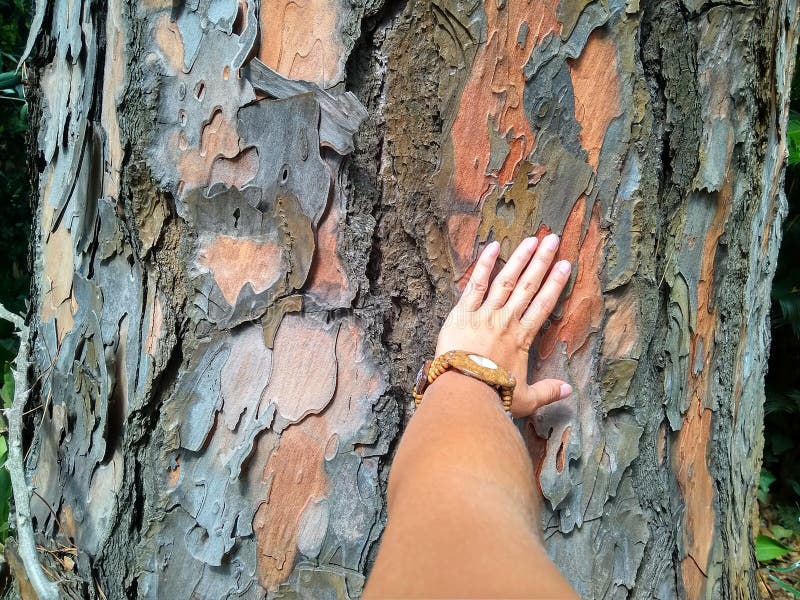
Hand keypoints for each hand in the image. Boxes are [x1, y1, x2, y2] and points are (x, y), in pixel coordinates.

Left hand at [435, 234, 572, 417]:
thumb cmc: (493, 394)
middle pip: (528, 286)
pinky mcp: (464, 312)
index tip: (566, 265)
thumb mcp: (525, 399)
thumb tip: (569, 391)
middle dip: (541, 262)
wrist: (464, 389)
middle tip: (551, 240)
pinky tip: (493, 246)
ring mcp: (486, 313)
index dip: (555, 284)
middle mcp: (507, 320)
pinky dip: (484, 264)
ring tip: (532, 239)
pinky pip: (475, 283)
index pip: (543, 305)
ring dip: (519, 258)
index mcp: (522, 338)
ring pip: (506, 280)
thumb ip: (547, 392)